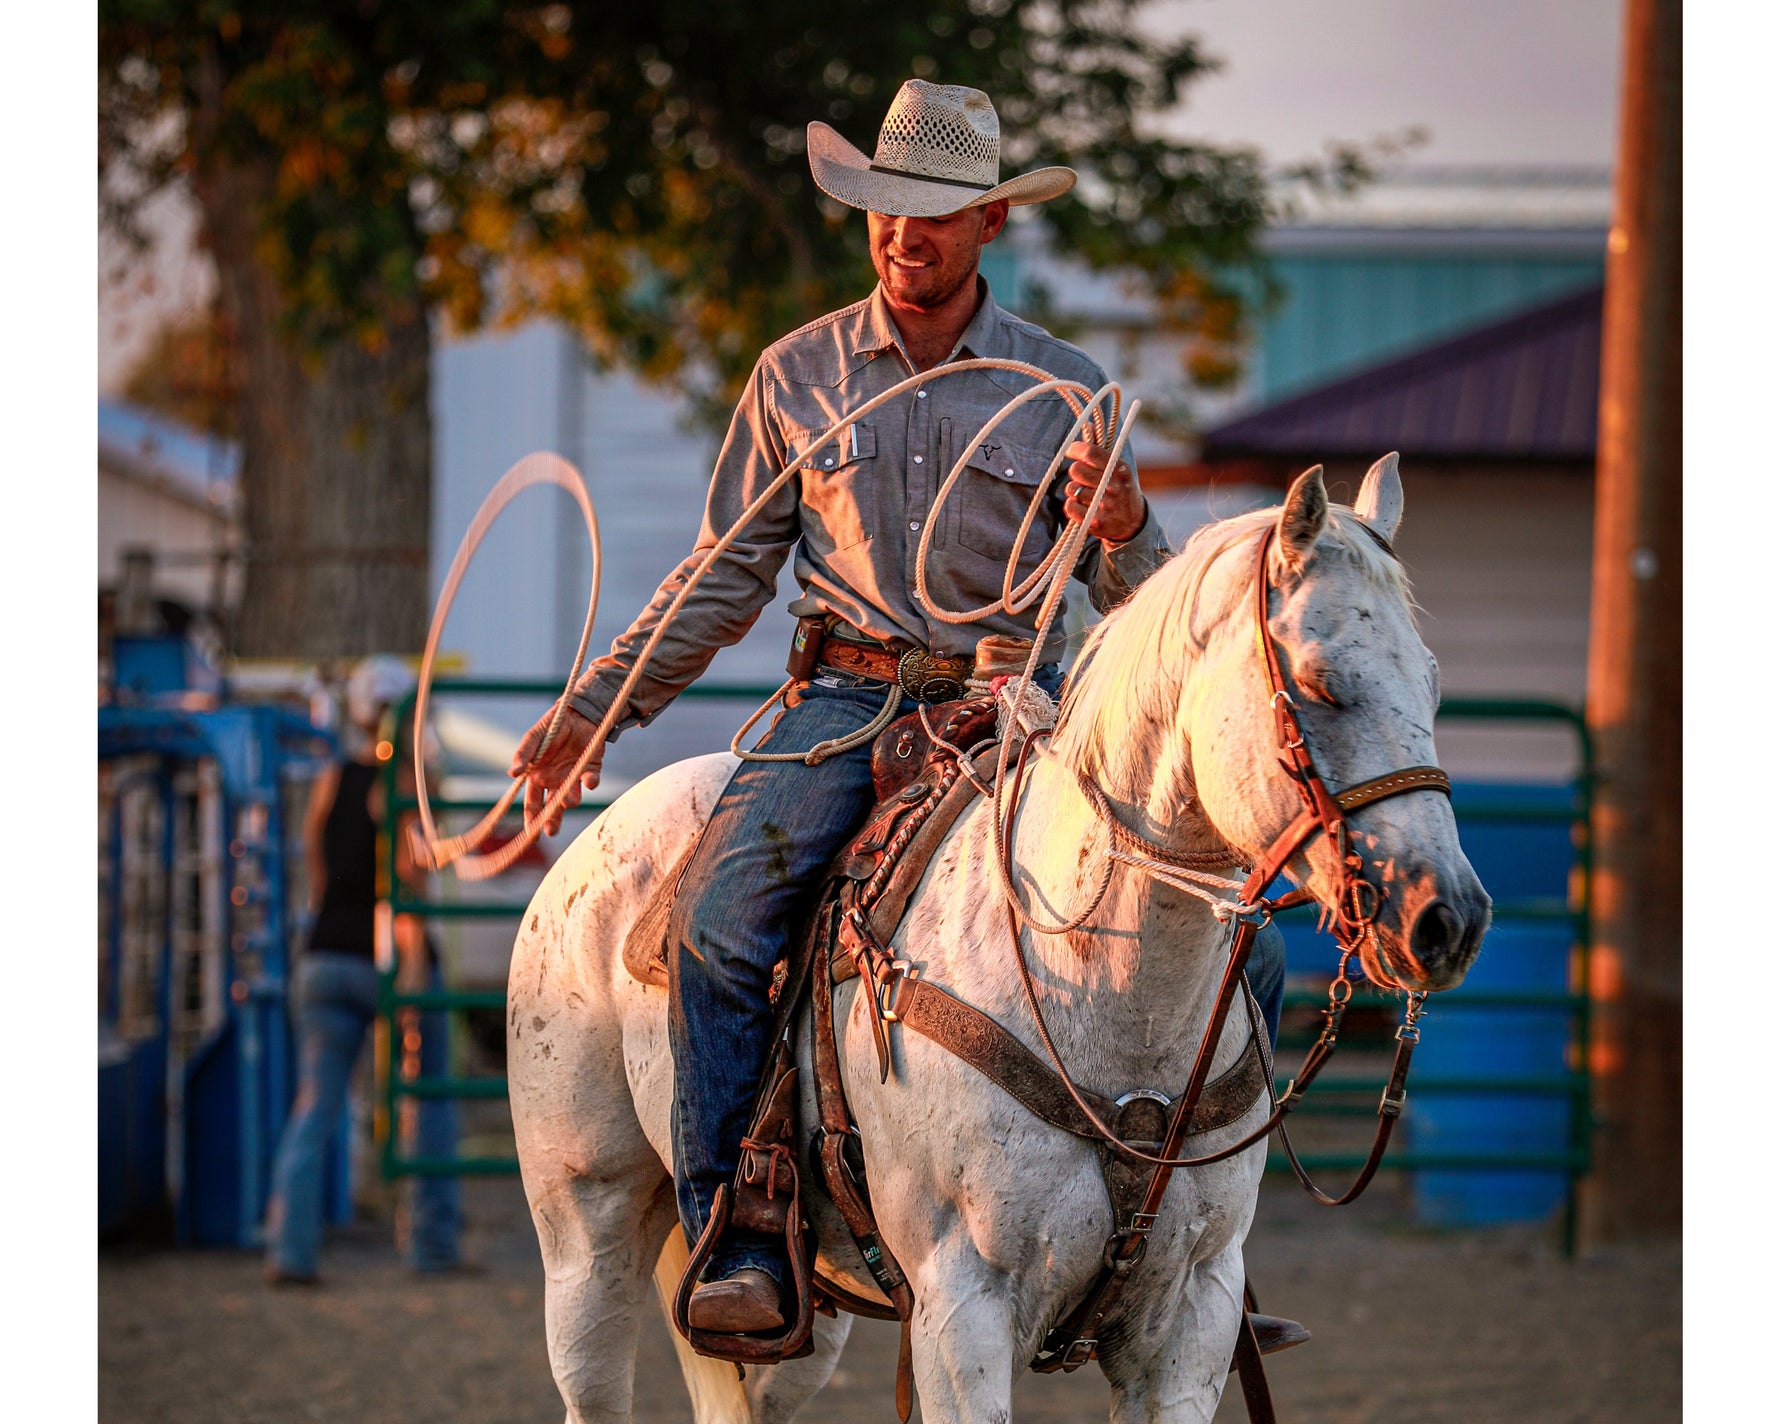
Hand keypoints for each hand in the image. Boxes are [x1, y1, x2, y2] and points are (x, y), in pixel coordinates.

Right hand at [508, 704, 603, 835]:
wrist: (577, 712)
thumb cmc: (551, 727)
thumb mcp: (534, 737)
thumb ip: (524, 753)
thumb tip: (511, 772)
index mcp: (538, 777)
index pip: (533, 804)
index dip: (531, 820)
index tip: (531, 835)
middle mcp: (556, 781)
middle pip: (552, 808)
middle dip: (551, 821)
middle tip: (550, 831)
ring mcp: (574, 777)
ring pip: (572, 797)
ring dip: (570, 800)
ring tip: (568, 800)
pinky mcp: (592, 768)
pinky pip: (592, 780)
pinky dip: (591, 782)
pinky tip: (588, 781)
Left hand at [1062, 440, 1146, 543]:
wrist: (1133, 524)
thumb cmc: (1122, 489)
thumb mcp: (1119, 468)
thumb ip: (1101, 449)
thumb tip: (1086, 425)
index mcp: (1119, 469)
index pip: (1089, 452)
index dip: (1075, 449)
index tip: (1070, 450)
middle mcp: (1113, 486)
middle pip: (1075, 470)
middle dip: (1076, 472)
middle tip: (1082, 477)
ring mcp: (1104, 505)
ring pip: (1071, 489)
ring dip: (1074, 491)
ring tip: (1086, 494)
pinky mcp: (1095, 522)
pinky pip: (1070, 506)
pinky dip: (1072, 506)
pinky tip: (1083, 507)